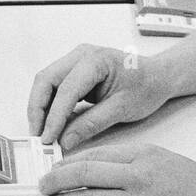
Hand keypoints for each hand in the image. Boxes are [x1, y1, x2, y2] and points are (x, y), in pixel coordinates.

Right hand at [28, 44, 170, 150]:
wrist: (157, 76)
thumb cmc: (146, 86)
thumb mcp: (121, 109)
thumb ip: (91, 124)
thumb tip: (65, 140)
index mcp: (95, 60)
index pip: (66, 90)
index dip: (54, 116)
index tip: (48, 138)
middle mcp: (81, 55)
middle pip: (45, 80)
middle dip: (37, 110)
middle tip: (37, 136)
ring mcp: (75, 60)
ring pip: (45, 83)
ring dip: (40, 108)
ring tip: (42, 133)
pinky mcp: (74, 70)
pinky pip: (54, 86)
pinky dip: (49, 105)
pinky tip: (51, 124)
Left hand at [40, 143, 195, 195]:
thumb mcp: (170, 161)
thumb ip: (135, 162)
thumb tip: (98, 169)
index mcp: (147, 154)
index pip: (96, 154)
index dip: (69, 162)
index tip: (55, 167)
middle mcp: (141, 177)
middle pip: (85, 175)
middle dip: (56, 181)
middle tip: (43, 186)